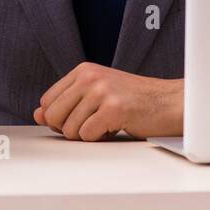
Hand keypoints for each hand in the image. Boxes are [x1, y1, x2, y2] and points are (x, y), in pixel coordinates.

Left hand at [34, 63, 183, 140]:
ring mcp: (102, 91)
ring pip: (70, 130)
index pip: (47, 101)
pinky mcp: (113, 108)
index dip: (58, 118)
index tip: (80, 118)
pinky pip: (87, 136)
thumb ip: (67, 102)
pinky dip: (100, 138)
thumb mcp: (97, 95)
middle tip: (94, 123)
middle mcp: (90, 76)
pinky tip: (116, 127)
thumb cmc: (136, 101)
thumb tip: (38, 114)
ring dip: (88, 135)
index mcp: (84, 70)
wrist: (171, 102)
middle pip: (53, 116)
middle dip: (70, 128)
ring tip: (108, 123)